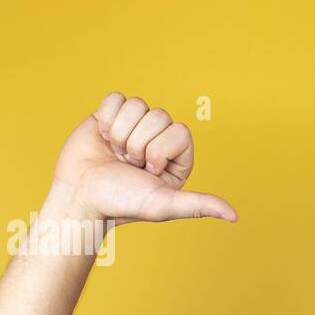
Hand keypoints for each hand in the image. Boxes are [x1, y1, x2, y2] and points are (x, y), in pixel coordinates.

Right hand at [47, 92, 236, 224]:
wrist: (80, 195)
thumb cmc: (121, 202)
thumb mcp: (163, 205)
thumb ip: (198, 205)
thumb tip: (234, 216)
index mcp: (177, 158)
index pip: (180, 131)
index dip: (160, 150)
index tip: (148, 171)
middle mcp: (159, 139)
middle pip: (159, 116)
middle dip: (138, 143)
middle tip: (128, 164)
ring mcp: (135, 126)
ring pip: (137, 104)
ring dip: (120, 132)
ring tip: (115, 154)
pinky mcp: (111, 115)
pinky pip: (116, 98)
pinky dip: (105, 119)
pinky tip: (103, 138)